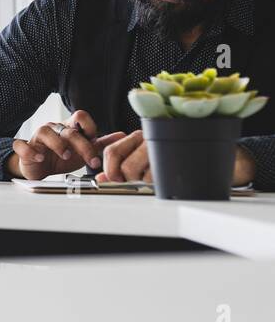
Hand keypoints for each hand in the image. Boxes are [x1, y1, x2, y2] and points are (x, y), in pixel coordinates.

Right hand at [7, 109, 125, 180]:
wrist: (38, 169)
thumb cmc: (60, 158)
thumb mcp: (83, 151)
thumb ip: (101, 144)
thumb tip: (122, 136)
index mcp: (68, 128)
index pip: (80, 116)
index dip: (89, 126)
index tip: (95, 141)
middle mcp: (53, 129)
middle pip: (68, 129)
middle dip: (82, 145)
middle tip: (91, 162)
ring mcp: (37, 138)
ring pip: (45, 132)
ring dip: (58, 145)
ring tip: (66, 156)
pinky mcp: (24, 148)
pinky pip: (22, 145)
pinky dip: (31, 151)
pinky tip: (40, 159)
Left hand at [97, 132, 257, 185]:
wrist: (220, 157)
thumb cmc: (178, 160)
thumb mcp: (146, 160)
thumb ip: (120, 166)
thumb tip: (101, 177)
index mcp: (139, 136)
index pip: (112, 151)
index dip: (109, 169)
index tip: (113, 179)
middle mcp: (149, 137)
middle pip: (121, 163)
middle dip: (123, 179)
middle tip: (135, 183)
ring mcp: (162, 146)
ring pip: (135, 171)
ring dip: (141, 183)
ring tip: (154, 180)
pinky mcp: (175, 156)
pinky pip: (155, 177)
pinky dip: (156, 184)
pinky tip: (166, 180)